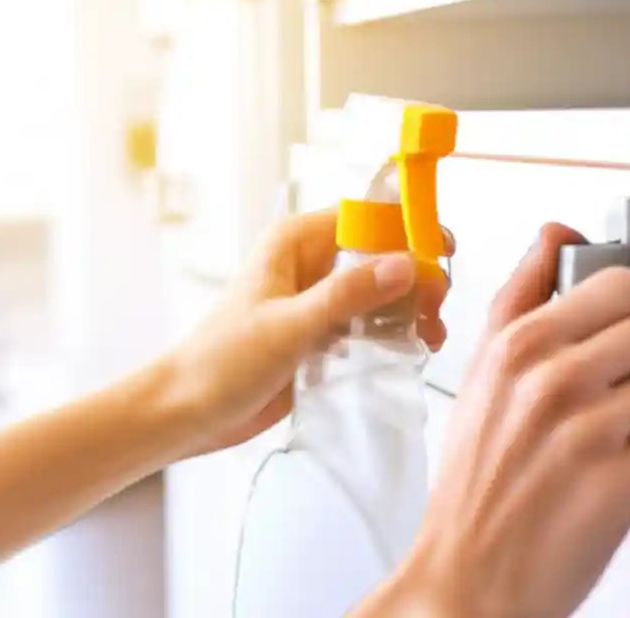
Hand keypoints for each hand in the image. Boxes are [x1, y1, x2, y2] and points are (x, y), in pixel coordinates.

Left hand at [161, 210, 453, 457]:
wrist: (186, 412)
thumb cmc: (223, 363)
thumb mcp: (290, 326)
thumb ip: (347, 295)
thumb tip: (406, 264)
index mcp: (296, 242)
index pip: (366, 216)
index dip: (409, 229)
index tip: (444, 255)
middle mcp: (309, 263)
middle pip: (381, 253)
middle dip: (416, 276)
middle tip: (436, 310)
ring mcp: (316, 299)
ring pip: (380, 289)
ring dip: (410, 307)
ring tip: (432, 336)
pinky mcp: (320, 334)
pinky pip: (368, 322)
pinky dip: (393, 332)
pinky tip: (412, 350)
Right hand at [364, 224, 629, 617]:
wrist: (470, 568)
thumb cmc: (473, 479)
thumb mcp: (477, 372)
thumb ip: (519, 297)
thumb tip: (557, 233)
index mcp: (514, 344)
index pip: (614, 279)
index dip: (623, 302)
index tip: (617, 314)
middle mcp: (552, 378)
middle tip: (620, 375)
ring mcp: (590, 428)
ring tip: (616, 422)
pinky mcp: (624, 479)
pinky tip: (628, 454)